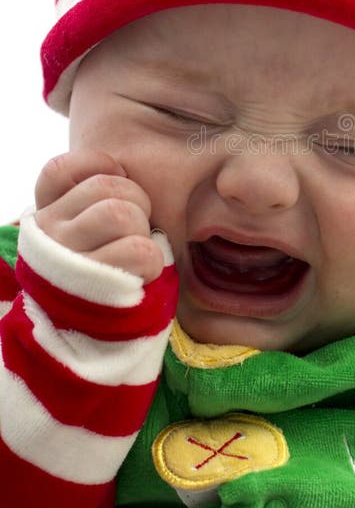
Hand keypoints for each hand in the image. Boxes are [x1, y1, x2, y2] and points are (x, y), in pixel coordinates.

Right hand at [35, 150, 164, 282]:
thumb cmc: (100, 272)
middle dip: (137, 203)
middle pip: (107, 187)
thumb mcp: (83, 232)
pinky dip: (154, 261)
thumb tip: (122, 172)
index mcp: (47, 213)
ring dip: (144, 232)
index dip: (98, 167)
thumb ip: (93, 201)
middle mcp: (50, 232)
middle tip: (137, 228)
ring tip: (137, 252)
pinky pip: (140, 251)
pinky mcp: (95, 285)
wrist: (86, 340)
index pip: (60, 170)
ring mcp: (68, 258)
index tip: (117, 181)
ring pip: (121, 214)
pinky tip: (144, 274)